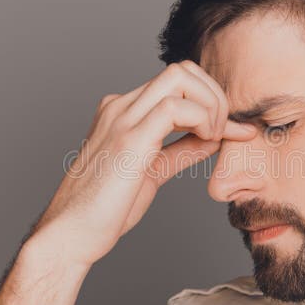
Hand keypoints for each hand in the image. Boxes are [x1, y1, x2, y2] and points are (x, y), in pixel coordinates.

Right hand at [30, 60, 256, 267]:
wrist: (70, 234)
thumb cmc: (104, 209)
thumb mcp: (152, 172)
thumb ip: (180, 150)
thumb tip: (212, 139)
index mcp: (123, 111)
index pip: (177, 82)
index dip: (211, 100)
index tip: (233, 130)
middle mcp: (121, 107)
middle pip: (182, 70)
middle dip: (215, 95)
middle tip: (224, 132)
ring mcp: (122, 118)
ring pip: (181, 77)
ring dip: (211, 104)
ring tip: (214, 137)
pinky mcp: (129, 139)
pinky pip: (177, 108)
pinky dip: (203, 119)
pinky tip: (206, 142)